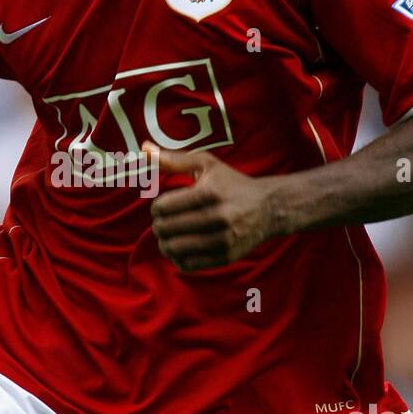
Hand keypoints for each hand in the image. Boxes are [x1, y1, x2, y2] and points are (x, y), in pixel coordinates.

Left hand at [145, 143, 281, 271]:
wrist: (269, 208)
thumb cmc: (232, 183)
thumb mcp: (206, 165)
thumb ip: (173, 159)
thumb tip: (143, 149)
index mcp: (210, 193)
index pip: (164, 207)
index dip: (156, 208)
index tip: (161, 207)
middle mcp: (217, 218)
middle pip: (166, 228)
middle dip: (158, 225)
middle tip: (163, 222)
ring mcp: (222, 240)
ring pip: (174, 249)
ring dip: (165, 243)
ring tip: (169, 236)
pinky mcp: (225, 257)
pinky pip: (188, 264)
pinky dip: (178, 258)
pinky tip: (181, 247)